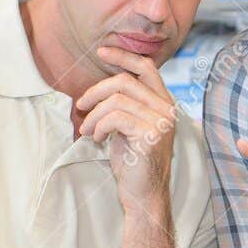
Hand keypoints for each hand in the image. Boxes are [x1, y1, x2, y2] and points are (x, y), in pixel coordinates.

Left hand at [77, 45, 179, 208]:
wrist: (144, 195)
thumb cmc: (134, 163)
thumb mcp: (128, 127)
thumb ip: (124, 105)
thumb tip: (98, 89)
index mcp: (164, 103)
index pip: (146, 67)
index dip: (123, 56)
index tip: (101, 52)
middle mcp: (167, 109)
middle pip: (124, 82)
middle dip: (95, 91)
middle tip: (80, 106)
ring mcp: (161, 121)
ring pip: (116, 100)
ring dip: (94, 115)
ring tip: (88, 130)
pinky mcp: (151, 135)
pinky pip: (115, 117)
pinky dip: (99, 126)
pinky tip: (98, 139)